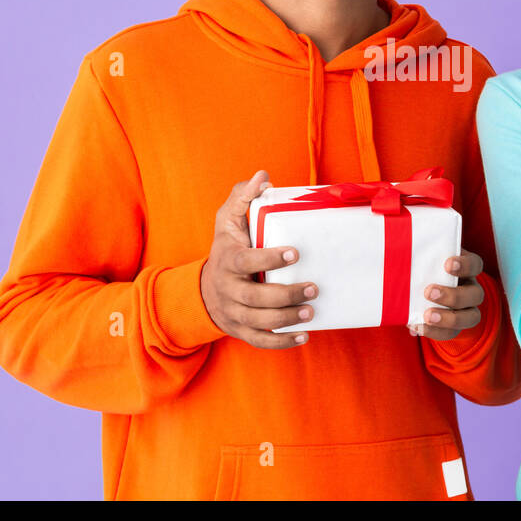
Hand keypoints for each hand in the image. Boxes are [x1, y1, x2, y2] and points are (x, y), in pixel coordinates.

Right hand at [200, 170, 317, 348]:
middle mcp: (228, 288)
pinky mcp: (240, 330)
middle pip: (254, 298)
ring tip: (312, 310)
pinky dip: (282, 342)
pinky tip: (305, 336)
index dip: (269, 259)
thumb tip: (263, 177)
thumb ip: (244, 196)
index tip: (295, 252)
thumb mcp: (228, 217)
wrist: (207, 285)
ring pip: (259, 321)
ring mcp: (233, 312)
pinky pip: (260, 341)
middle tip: (313, 287)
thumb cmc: (227, 245)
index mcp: (227, 259)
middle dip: (285, 295)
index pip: (245, 261)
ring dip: (287, 319)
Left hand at [409, 249, 484, 340]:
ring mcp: (467, 309)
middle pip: (476, 294)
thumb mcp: (426, 259)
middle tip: (429, 292)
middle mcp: (471, 289)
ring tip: (426, 316)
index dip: (465, 265)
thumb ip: (420, 254)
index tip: (447, 264)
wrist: (424, 292)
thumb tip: (398, 247)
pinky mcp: (457, 327)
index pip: (475, 264)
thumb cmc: (425, 268)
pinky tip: (416, 326)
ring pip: (471, 317)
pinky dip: (434, 332)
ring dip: (448, 319)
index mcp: (467, 269)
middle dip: (453, 295)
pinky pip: (451, 333)